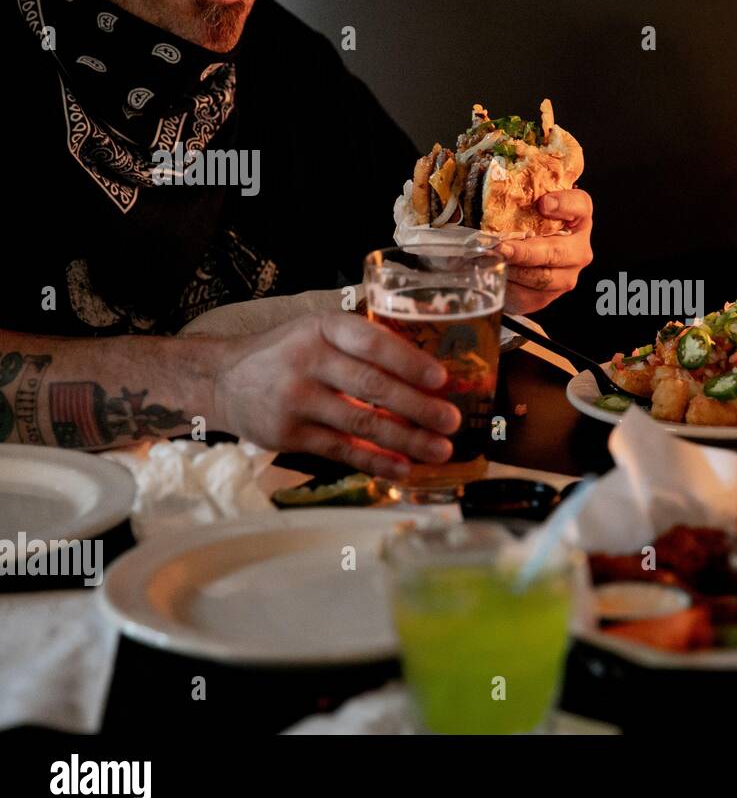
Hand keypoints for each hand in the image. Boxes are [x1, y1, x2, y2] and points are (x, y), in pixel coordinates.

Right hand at [212, 311, 459, 478]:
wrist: (223, 380)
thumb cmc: (288, 353)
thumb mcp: (319, 331)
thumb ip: (363, 346)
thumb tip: (428, 376)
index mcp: (323, 328)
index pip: (371, 342)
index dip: (409, 362)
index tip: (441, 379)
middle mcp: (307, 360)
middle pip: (372, 387)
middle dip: (419, 407)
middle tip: (452, 421)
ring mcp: (296, 400)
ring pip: (361, 424)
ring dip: (406, 440)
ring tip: (440, 450)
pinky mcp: (289, 435)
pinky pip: (342, 451)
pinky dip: (376, 462)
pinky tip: (403, 469)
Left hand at [498, 188, 593, 312]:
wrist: (526, 261)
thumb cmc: (525, 226)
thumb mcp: (525, 206)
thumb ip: (515, 193)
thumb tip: (477, 174)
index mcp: (578, 218)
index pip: (580, 205)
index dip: (564, 204)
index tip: (542, 204)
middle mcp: (578, 248)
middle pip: (558, 251)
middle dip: (526, 251)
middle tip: (501, 246)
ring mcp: (567, 275)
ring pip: (542, 277)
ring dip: (514, 270)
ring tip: (491, 260)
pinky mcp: (549, 296)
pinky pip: (529, 295)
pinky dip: (509, 286)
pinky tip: (494, 274)